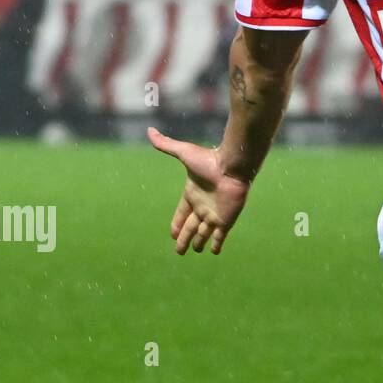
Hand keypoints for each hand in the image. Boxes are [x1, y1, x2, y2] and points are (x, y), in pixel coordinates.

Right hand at [148, 127, 252, 253]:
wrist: (233, 167)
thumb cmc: (209, 161)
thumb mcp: (184, 152)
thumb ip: (167, 144)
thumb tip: (149, 131)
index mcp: (192, 193)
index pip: (182, 212)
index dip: (177, 222)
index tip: (173, 233)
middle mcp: (203, 205)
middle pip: (191, 226)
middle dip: (184, 238)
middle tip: (179, 250)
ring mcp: (214, 214)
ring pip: (203, 233)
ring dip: (198, 242)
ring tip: (193, 251)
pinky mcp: (225, 220)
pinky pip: (219, 236)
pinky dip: (215, 244)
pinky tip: (213, 252)